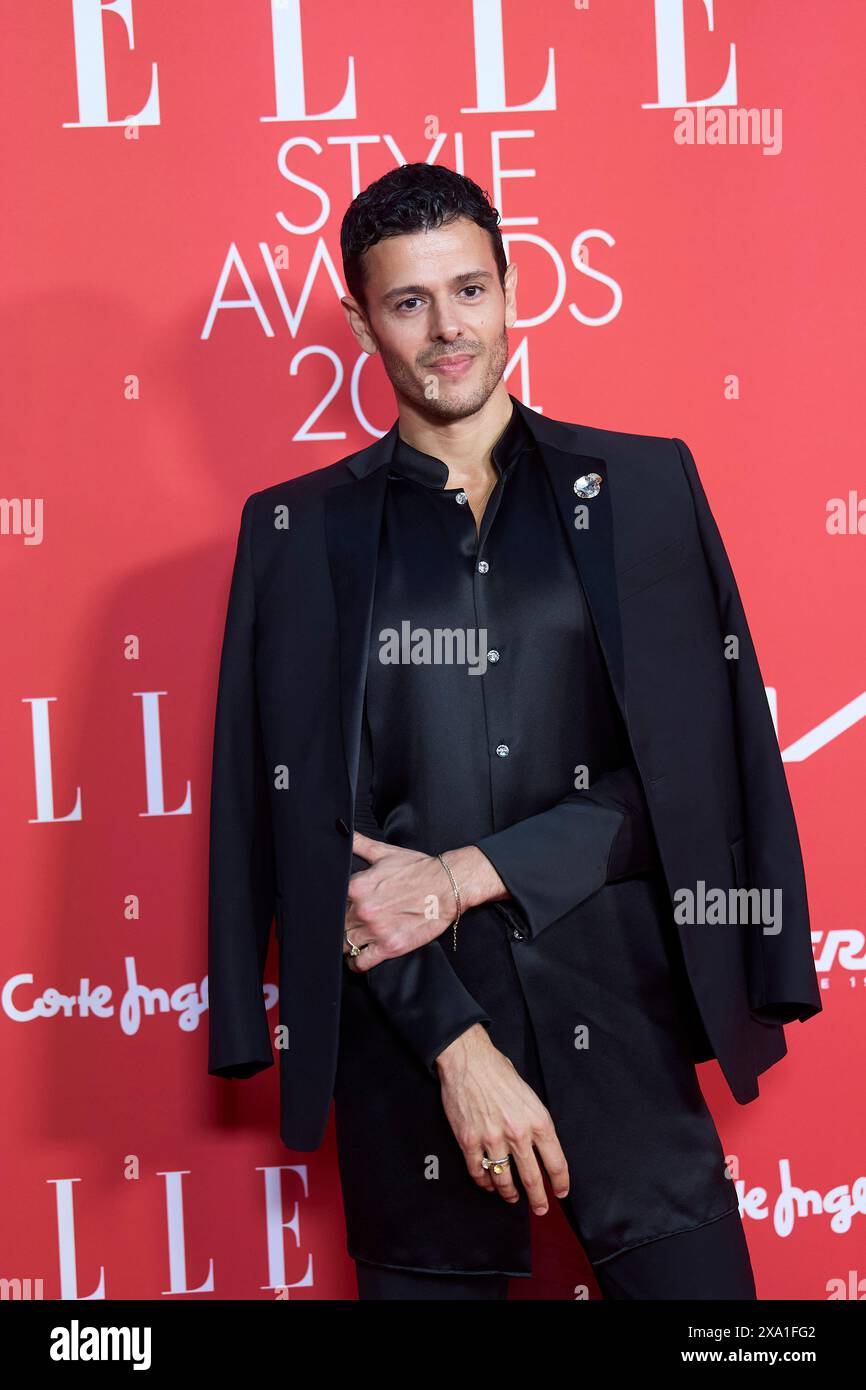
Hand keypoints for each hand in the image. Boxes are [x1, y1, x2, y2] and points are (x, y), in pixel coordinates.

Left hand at [343, 834, 506, 971]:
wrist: (447, 886)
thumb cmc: (418, 869)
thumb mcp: (385, 852)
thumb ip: (360, 844)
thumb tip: (343, 833)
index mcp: (357, 887)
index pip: (331, 902)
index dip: (333, 906)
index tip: (335, 908)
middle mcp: (363, 910)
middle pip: (336, 925)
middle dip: (340, 924)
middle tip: (346, 924)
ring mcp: (376, 930)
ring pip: (345, 945)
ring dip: (346, 944)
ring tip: (351, 940)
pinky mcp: (390, 947)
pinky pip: (361, 962)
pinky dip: (356, 962)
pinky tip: (357, 957)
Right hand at [434, 1024, 569, 1212]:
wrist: (468, 1060)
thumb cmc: (498, 1072)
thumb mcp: (529, 1095)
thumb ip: (535, 1122)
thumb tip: (539, 1145)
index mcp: (538, 1121)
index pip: (556, 1162)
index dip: (561, 1182)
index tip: (561, 1192)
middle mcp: (517, 1134)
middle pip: (532, 1178)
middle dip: (539, 1199)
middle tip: (541, 1208)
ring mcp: (492, 1140)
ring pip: (504, 1180)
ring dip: (509, 1194)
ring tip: (512, 1197)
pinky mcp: (469, 1141)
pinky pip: (478, 1172)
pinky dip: (484, 1183)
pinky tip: (488, 1184)